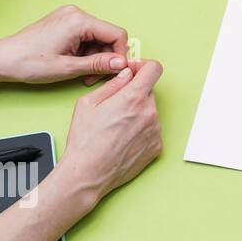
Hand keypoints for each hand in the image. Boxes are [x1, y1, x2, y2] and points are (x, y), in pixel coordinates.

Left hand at [0, 5, 129, 86]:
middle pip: (107, 35)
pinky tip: (74, 63)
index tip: (115, 69)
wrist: (2, 59)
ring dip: (94, 56)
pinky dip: (85, 51)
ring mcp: (69, 16)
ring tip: (81, 72)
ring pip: (97, 37)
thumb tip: (121, 63)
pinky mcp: (64, 22)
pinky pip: (85, 35)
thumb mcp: (67, 68)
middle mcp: (76, 13)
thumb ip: (98, 64)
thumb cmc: (28, 62)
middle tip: (93, 76)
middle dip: (104, 57)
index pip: (116, 34)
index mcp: (79, 21)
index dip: (120, 54)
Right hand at [55, 59, 164, 206]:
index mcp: (133, 98)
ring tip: (115, 128)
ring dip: (137, 113)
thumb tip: (127, 74)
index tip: (134, 71)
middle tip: (115, 106)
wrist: (88, 173)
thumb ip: (112, 84)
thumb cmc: (84, 140)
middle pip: (148, 92)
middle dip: (134, 94)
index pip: (154, 69)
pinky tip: (122, 139)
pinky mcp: (157, 147)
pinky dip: (140, 131)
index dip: (143, 66)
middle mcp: (150, 112)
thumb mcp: (88, 103)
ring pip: (150, 112)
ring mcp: (156, 130)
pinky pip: (152, 130)